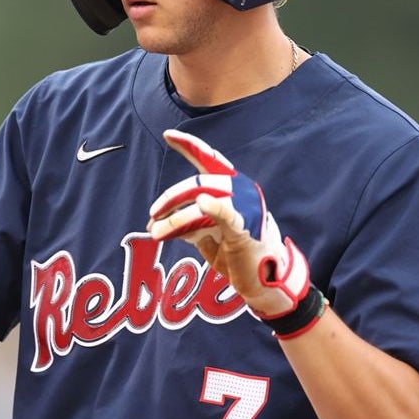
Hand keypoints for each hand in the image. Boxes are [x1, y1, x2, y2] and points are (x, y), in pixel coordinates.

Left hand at [147, 130, 310, 319]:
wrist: (265, 283)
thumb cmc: (239, 256)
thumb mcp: (208, 236)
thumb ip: (188, 224)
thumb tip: (158, 223)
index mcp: (233, 188)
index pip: (209, 160)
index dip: (189, 145)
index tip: (168, 135)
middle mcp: (241, 191)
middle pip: (198, 182)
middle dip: (171, 198)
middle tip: (153, 216)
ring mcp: (246, 206)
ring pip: (203, 199)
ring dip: (175, 217)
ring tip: (157, 232)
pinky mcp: (247, 227)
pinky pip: (228, 213)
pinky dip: (214, 207)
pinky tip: (203, 204)